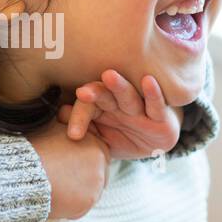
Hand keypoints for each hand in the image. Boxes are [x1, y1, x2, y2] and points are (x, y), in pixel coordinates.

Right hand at [27, 119, 110, 219]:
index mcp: (97, 147)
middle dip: (84, 178)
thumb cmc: (35, 148)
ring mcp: (95, 188)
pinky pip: (80, 208)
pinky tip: (54, 198)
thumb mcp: (55, 127)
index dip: (84, 160)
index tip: (70, 164)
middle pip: (97, 176)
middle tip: (63, 178)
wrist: (23, 172)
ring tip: (56, 188)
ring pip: (89, 193)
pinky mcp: (85, 205)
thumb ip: (69, 125)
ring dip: (77, 193)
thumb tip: (68, 116)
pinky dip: (69, 206)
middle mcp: (101, 168)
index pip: (98, 156)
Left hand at [57, 70, 181, 161]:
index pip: (87, 108)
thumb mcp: (101, 140)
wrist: (156, 145)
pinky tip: (148, 81)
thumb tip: (61, 112)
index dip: (79, 117)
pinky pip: (156, 104)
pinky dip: (153, 93)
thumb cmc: (123, 138)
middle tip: (83, 92)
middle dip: (95, 93)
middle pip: (105, 95)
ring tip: (109, 76)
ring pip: (128, 96)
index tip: (73, 134)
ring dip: (119, 86)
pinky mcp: (161, 117)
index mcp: (102, 107)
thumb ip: (84, 128)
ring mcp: (140, 108)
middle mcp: (120, 104)